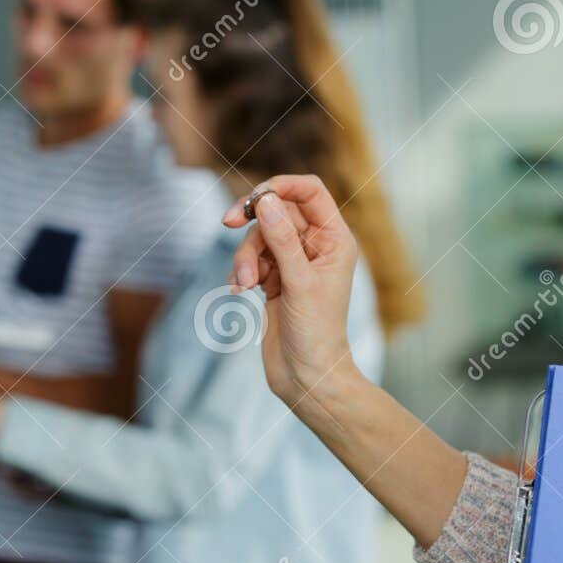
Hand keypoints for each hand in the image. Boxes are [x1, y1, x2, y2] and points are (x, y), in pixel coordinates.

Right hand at [223, 176, 360, 407]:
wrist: (306, 377)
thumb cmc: (316, 333)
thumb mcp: (299, 282)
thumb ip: (282, 240)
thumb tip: (267, 202)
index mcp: (335, 240)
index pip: (310, 192)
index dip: (282, 186)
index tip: (254, 196)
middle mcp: (316, 246)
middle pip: (277, 212)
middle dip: (254, 226)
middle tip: (228, 222)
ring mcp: (294, 262)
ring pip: (260, 237)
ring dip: (245, 257)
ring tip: (244, 284)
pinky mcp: (275, 279)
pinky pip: (251, 259)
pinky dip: (242, 271)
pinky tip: (240, 291)